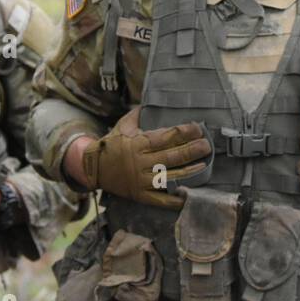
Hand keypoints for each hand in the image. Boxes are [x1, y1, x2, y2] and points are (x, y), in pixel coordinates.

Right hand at [79, 107, 211, 208]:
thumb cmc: (111, 144)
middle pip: (171, 157)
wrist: (93, 167)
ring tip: (204, 165)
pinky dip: (173, 200)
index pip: (165, 137)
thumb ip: (137, 114)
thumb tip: (149, 100)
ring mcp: (141, 180)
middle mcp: (141, 162)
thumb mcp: (122, 125)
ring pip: (169, 177)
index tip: (197, 129)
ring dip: (188, 172)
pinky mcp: (140, 194)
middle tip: (207, 146)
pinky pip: (159, 199)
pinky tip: (187, 197)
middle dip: (191, 150)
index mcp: (138, 144)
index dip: (183, 133)